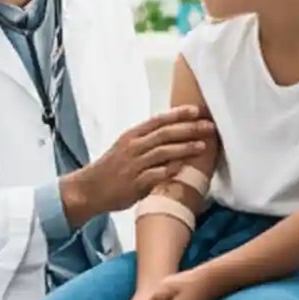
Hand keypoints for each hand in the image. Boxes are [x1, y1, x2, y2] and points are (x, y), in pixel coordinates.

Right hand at [60, 106, 213, 224]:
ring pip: (162, 152)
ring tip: (202, 146)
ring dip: (184, 148)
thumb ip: (147, 141)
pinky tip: (182, 169)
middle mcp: (133, 147)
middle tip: (209, 126)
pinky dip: (169, 170)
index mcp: (132, 136)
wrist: (89, 189)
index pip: (158, 120)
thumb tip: (173, 133)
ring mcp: (134, 165)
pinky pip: (155, 175)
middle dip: (188, 128)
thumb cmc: (112, 168)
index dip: (178, 114)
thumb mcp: (126, 147)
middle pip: (164, 134)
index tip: (197, 110)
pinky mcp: (134, 184)